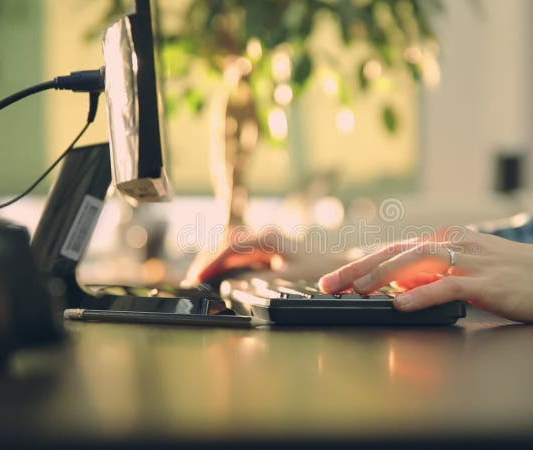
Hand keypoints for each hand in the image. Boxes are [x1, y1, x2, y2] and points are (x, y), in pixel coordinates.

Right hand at [183, 228, 345, 285]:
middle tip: (192, 280)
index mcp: (268, 239)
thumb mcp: (288, 280)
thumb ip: (259, 282)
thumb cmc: (320, 272)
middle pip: (225, 244)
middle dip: (207, 261)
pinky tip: (216, 277)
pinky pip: (239, 257)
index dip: (212, 262)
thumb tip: (230, 286)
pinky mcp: (267, 254)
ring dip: (214, 263)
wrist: (340, 270)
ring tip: (199, 279)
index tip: (198, 277)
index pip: (230, 246)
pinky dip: (225, 266)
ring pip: (230, 250)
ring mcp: (265, 245)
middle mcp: (264, 238)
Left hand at [318, 228, 532, 322]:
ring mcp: (469, 259)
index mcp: (446, 239)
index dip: (361, 263)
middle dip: (359, 269)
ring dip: (381, 277)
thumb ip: (433, 274)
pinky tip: (400, 304)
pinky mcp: (484, 281)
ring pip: (415, 263)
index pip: (394, 249)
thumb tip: (397, 288)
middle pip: (395, 253)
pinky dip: (421, 294)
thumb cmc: (512, 276)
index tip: (335, 279)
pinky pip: (446, 286)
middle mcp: (453, 243)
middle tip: (330, 284)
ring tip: (356, 290)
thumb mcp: (466, 267)